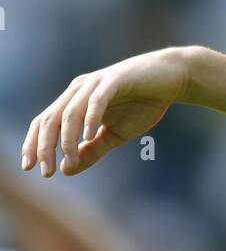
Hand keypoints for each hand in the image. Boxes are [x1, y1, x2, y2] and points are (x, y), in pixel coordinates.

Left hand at [21, 47, 189, 178]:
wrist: (170, 80)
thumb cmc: (142, 104)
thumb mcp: (114, 135)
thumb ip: (92, 151)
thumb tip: (66, 169)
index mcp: (75, 101)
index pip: (45, 122)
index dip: (34, 144)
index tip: (30, 167)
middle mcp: (79, 90)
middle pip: (50, 118)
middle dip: (44, 146)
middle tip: (44, 171)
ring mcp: (95, 83)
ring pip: (70, 112)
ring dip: (66, 139)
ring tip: (68, 160)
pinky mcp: (114, 80)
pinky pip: (96, 100)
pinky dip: (90, 118)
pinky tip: (87, 136)